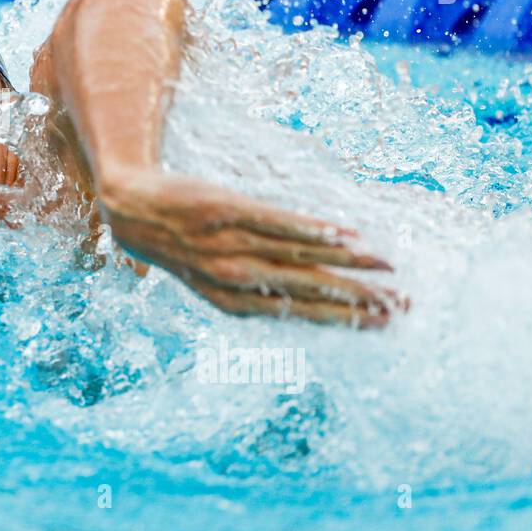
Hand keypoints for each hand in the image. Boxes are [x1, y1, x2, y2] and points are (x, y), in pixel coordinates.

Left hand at [97, 169, 405, 327]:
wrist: (131, 206)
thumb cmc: (181, 245)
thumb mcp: (213, 277)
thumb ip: (258, 288)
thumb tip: (311, 297)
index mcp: (230, 302)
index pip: (297, 313)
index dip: (341, 318)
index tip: (383, 323)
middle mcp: (231, 277)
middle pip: (306, 289)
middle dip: (356, 298)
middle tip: (400, 304)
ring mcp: (227, 243)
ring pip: (298, 256)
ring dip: (346, 262)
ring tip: (385, 266)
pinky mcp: (224, 209)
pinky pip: (276, 221)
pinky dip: (312, 230)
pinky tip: (346, 234)